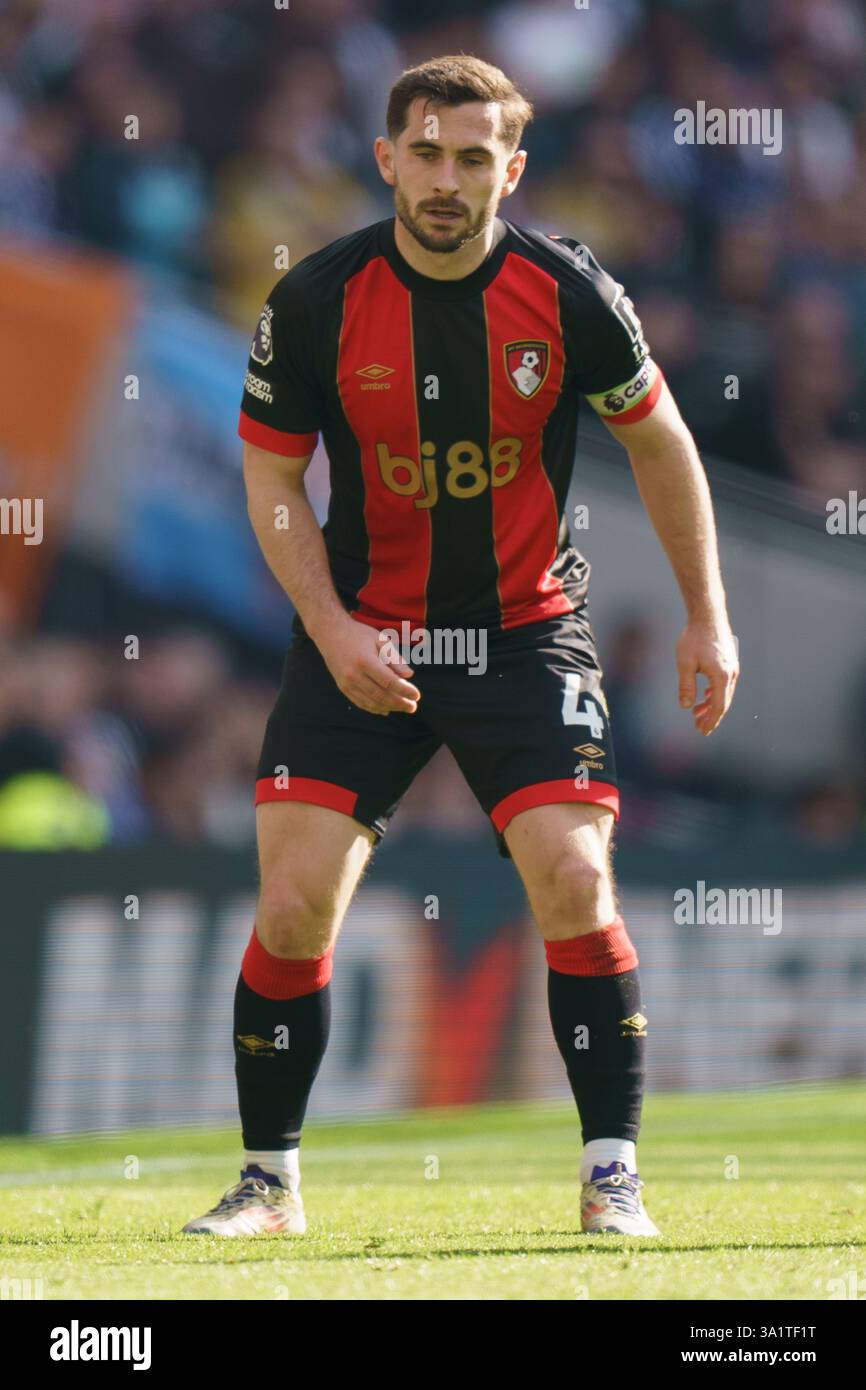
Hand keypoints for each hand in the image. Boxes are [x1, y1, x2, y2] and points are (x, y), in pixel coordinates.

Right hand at [316, 615, 420, 715]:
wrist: (330, 633)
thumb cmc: (358, 634)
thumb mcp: (379, 639)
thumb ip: (394, 658)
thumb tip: (410, 675)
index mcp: (365, 661)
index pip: (389, 681)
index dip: (405, 690)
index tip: (417, 695)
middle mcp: (354, 674)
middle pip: (381, 695)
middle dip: (399, 703)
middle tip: (413, 707)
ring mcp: (346, 683)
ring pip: (371, 702)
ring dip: (389, 707)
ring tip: (403, 708)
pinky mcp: (342, 687)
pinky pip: (360, 703)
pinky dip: (374, 709)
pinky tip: (386, 710)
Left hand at [676, 619, 738, 735]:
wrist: (708, 616)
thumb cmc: (694, 638)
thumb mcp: (685, 663)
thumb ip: (686, 686)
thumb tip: (686, 706)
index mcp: (721, 676)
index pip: (718, 706)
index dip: (711, 721)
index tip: (703, 732)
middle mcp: (731, 673)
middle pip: (723, 702)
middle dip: (711, 717)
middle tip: (699, 728)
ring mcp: (732, 668)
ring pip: (724, 694)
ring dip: (711, 705)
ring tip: (697, 714)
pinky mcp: (729, 663)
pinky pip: (724, 684)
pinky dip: (715, 694)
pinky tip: (705, 697)